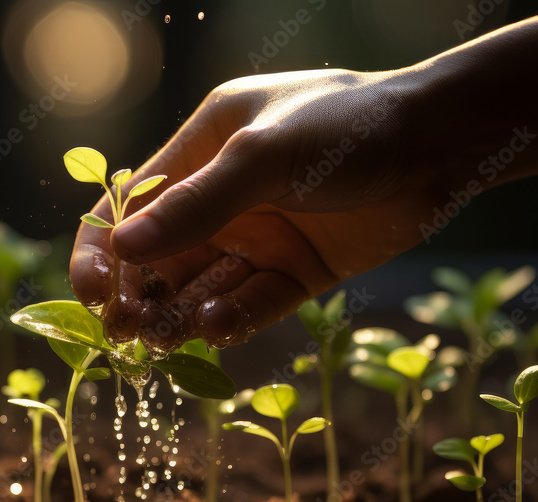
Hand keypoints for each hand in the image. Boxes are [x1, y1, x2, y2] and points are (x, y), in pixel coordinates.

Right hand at [70, 68, 438, 349]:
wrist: (444, 143)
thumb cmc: (348, 125)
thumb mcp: (263, 158)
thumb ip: (195, 205)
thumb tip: (122, 252)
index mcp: (200, 152)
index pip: (129, 206)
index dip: (101, 250)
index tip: (92, 294)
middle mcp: (221, 199)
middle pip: (159, 258)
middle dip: (138, 295)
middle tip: (126, 334)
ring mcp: (258, 238)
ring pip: (200, 288)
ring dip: (180, 315)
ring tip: (167, 339)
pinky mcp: (294, 272)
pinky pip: (250, 305)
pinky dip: (232, 319)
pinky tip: (219, 327)